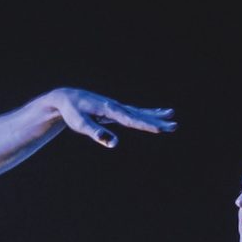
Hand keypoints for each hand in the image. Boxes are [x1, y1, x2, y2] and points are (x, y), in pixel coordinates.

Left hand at [50, 89, 175, 148]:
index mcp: (109, 109)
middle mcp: (116, 106)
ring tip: (172, 115)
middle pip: (140, 115)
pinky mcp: (116, 109)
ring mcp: (117, 107)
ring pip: (140, 112)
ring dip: (156, 115)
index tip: (161, 129)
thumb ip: (97, 133)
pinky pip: (135, 112)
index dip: (146, 125)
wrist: (67, 97)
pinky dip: (147, 113)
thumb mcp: (81, 124)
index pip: (131, 120)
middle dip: (157, 121)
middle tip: (175, 126)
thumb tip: (113, 143)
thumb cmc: (72, 112)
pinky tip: (158, 113)